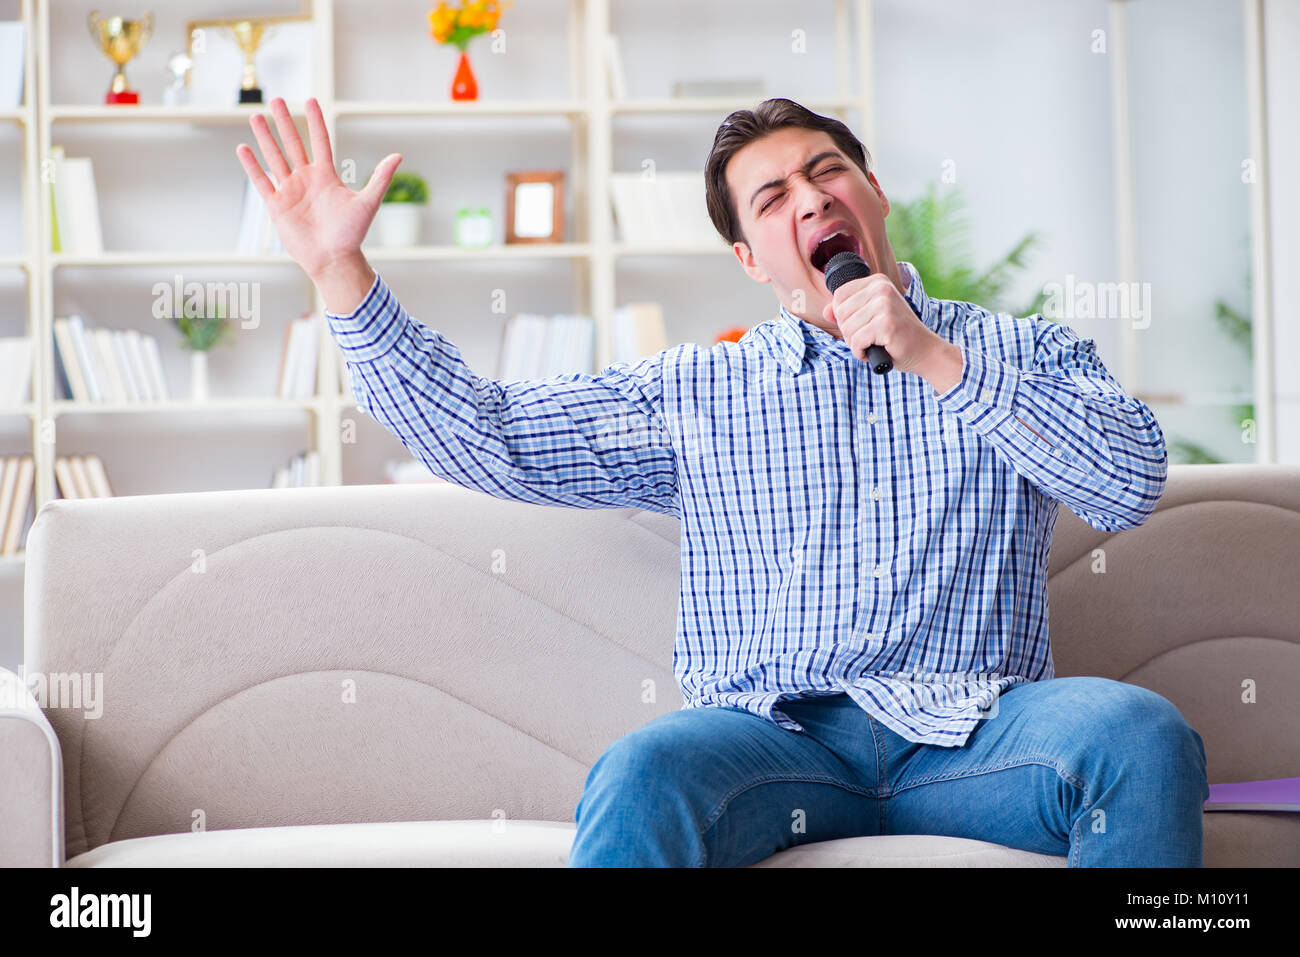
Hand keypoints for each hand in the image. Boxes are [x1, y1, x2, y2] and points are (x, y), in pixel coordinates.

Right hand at [235, 97, 400, 282]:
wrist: (333, 259)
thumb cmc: (352, 233)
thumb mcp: (368, 202)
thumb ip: (380, 178)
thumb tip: (398, 155)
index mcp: (326, 176)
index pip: (319, 141)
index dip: (315, 121)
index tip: (310, 100)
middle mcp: (307, 179)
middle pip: (293, 144)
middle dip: (285, 122)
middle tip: (277, 99)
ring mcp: (290, 191)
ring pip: (275, 158)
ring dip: (265, 137)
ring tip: (255, 117)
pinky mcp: (277, 205)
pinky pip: (262, 181)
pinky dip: (252, 166)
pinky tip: (243, 148)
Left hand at [822, 273, 948, 377]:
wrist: (925, 350)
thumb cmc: (896, 335)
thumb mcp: (870, 318)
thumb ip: (848, 312)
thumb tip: (826, 311)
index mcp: (877, 281)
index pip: (839, 296)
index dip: (843, 317)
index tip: (862, 325)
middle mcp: (881, 288)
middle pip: (840, 313)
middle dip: (849, 332)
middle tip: (869, 337)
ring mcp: (885, 305)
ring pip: (847, 329)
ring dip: (856, 344)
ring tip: (874, 343)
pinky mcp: (886, 324)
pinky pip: (856, 341)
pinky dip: (861, 352)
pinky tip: (876, 351)